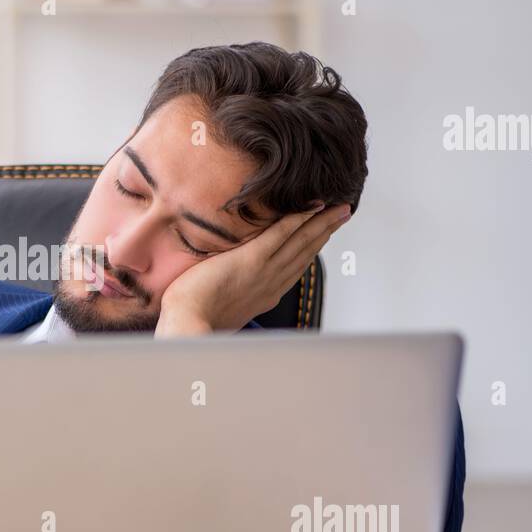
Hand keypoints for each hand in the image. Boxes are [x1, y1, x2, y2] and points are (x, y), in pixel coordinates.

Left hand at [156, 203, 351, 334]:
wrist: (187, 325)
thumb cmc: (194, 319)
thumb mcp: (221, 312)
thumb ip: (232, 300)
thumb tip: (228, 293)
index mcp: (265, 296)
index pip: (295, 266)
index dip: (314, 248)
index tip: (326, 234)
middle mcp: (271, 283)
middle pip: (306, 252)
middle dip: (327, 231)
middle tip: (344, 213)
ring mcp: (264, 271)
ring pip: (301, 241)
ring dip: (322, 222)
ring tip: (339, 207)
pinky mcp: (251, 259)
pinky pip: (281, 234)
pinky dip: (299, 219)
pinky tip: (312, 206)